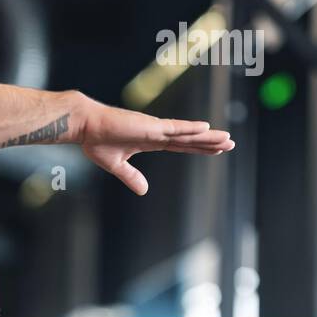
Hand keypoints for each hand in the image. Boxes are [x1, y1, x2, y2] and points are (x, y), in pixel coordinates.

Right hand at [75, 97, 233, 195]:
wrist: (85, 126)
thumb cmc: (96, 141)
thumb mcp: (117, 165)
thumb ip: (131, 177)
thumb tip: (144, 191)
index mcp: (151, 142)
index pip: (181, 146)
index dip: (199, 148)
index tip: (215, 150)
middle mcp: (157, 134)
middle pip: (190, 140)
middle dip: (210, 143)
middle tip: (231, 144)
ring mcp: (155, 129)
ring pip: (188, 133)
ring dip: (208, 136)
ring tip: (227, 138)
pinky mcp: (150, 126)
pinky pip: (174, 128)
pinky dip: (191, 128)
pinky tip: (206, 127)